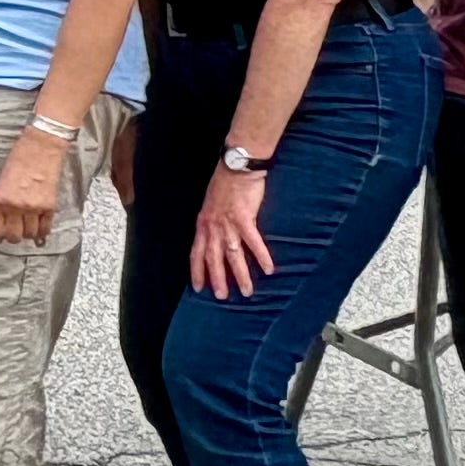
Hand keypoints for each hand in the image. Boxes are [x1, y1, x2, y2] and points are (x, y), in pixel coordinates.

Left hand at [0, 131, 69, 244]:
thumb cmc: (18, 161)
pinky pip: (46, 228)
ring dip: (28, 234)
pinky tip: (39, 227)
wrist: (40, 149)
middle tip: (13, 232)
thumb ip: (0, 202)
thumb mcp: (0, 181)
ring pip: (30, 235)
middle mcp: (15, 206)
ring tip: (27, 227)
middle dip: (12, 237)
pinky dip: (42, 231)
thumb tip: (1, 221)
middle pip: (14, 236)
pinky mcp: (50, 206)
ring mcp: (34, 207)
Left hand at [189, 168, 274, 300]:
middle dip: (218, 280)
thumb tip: (217, 237)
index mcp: (203, 224)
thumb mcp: (211, 205)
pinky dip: (261, 256)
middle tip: (223, 298)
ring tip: (247, 291)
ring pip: (233, 255)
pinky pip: (253, 242)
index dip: (197, 271)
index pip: (196, 253)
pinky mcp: (244, 218)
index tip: (198, 288)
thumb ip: (213, 222)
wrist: (236, 167)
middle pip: (213, 259)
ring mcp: (227, 223)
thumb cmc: (225, 184)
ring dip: (240, 275)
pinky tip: (268, 269)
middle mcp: (212, 226)